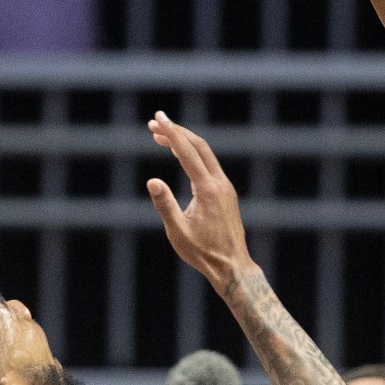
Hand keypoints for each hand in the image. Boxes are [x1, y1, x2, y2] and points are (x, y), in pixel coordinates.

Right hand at [146, 112, 253, 287]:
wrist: (232, 267)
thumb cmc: (203, 253)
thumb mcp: (178, 232)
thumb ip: (165, 205)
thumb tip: (152, 181)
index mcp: (207, 190)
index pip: (187, 152)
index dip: (171, 133)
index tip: (157, 118)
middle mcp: (219, 183)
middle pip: (198, 146)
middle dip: (176, 131)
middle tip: (154, 123)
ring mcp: (225, 187)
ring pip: (205, 154)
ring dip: (184, 142)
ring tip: (160, 137)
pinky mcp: (226, 193)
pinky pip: (209, 164)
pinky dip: (192, 154)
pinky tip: (179, 155)